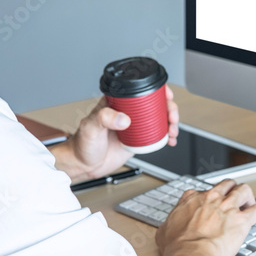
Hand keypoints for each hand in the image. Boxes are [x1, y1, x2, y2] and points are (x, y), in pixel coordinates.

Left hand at [52, 87, 179, 181]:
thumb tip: (124, 118)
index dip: (157, 90)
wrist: (84, 165)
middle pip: (156, 104)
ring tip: (172, 131)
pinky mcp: (139, 140)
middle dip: (170, 108)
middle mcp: (128, 112)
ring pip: (160, 119)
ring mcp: (135, 126)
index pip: (140, 90)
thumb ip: (104, 118)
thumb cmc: (83, 144)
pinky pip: (157, 135)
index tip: (166, 95)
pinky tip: (170, 141)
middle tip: (171, 117)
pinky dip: (167, 137)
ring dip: (172, 123)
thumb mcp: (91, 127)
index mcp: (117, 103)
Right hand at [155, 180, 255, 255]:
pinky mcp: (241, 220)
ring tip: (251, 204)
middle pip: (226, 185)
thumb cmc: (178, 247)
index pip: (202, 191)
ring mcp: (227, 207)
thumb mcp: (164, 231)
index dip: (208, 198)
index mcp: (192, 200)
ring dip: (248, 197)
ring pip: (244, 190)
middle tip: (235, 199)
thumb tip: (167, 228)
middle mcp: (211, 199)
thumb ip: (169, 224)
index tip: (210, 205)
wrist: (190, 255)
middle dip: (231, 190)